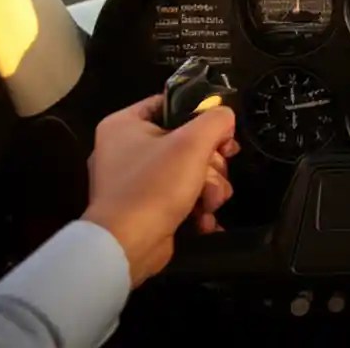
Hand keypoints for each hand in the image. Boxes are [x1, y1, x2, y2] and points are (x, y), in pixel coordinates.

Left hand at [82, 95, 239, 286]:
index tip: (225, 137)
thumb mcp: (192, 143)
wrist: (127, 245)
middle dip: (211, 165)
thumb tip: (225, 116)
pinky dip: (196, 207)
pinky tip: (204, 219)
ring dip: (210, 188)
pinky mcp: (144, 207)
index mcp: (124, 124)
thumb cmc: (155, 185)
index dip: (203, 118)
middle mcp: (125, 149)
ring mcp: (134, 181)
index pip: (172, 105)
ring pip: (189, 171)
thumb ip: (216, 120)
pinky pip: (179, 196)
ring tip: (211, 204)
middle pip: (187, 142)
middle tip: (216, 176)